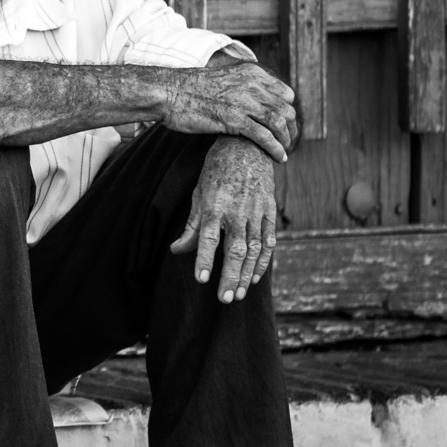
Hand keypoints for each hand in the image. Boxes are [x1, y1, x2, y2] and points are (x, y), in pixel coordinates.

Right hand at [158, 59, 298, 161]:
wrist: (168, 92)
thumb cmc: (190, 89)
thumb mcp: (223, 79)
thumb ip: (242, 86)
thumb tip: (253, 100)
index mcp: (251, 73)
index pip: (286, 93)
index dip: (288, 111)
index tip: (285, 126)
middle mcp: (251, 85)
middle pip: (287, 110)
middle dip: (292, 129)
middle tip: (288, 143)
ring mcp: (243, 102)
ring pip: (279, 123)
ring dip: (286, 141)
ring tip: (285, 153)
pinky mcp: (234, 119)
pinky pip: (264, 136)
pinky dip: (275, 149)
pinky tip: (279, 158)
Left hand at [168, 137, 277, 302]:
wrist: (246, 146)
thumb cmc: (216, 173)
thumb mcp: (199, 194)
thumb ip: (191, 226)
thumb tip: (176, 251)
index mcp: (214, 205)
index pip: (208, 237)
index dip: (204, 258)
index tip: (201, 279)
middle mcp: (237, 210)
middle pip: (235, 248)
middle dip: (230, 275)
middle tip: (225, 299)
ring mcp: (256, 211)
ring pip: (254, 249)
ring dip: (247, 274)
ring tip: (239, 294)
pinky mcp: (270, 211)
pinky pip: (269, 241)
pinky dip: (264, 261)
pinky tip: (256, 277)